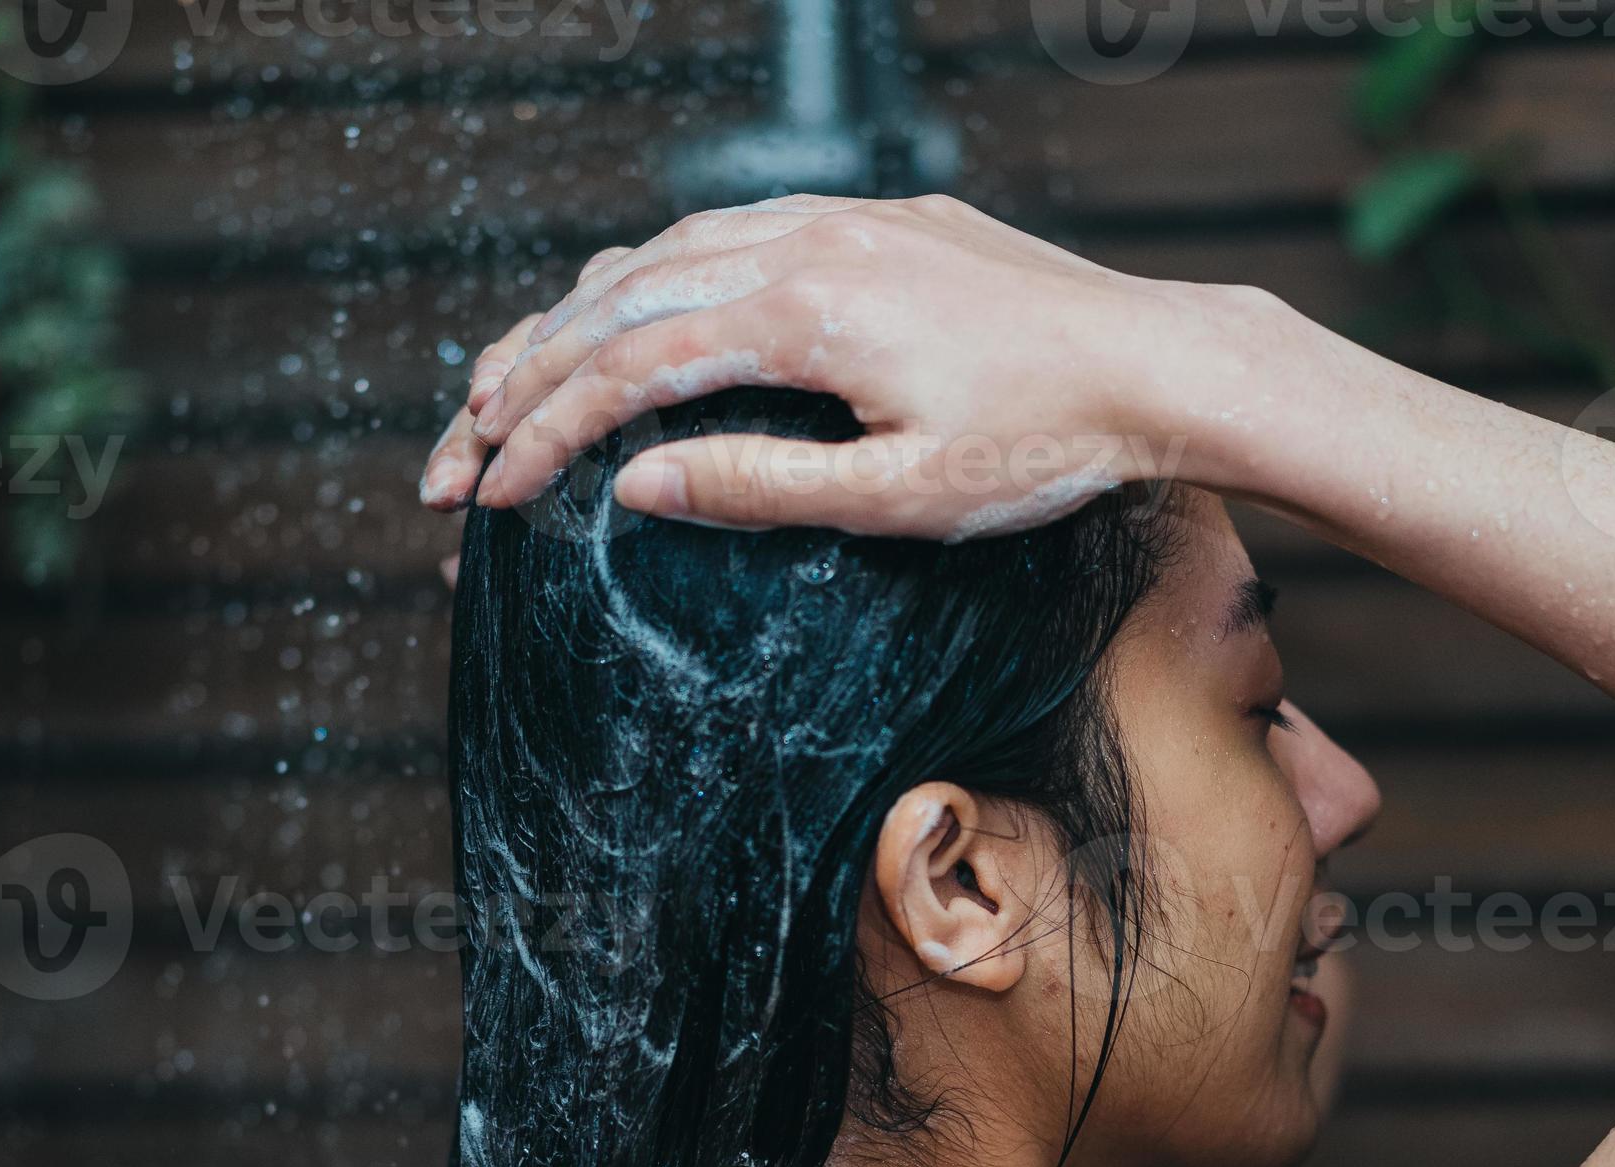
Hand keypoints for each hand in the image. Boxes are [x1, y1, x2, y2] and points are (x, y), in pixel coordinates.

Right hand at [417, 195, 1229, 539]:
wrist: (1159, 365)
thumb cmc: (1043, 448)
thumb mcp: (897, 499)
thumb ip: (757, 487)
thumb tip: (632, 483)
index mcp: (803, 313)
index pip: (628, 367)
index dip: (542, 434)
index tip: (484, 497)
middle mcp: (807, 241)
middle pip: (617, 296)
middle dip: (521, 378)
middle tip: (455, 456)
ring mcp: (840, 218)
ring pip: (664, 249)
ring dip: (575, 319)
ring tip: (509, 388)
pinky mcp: (873, 219)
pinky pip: (729, 228)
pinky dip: (654, 273)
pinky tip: (626, 310)